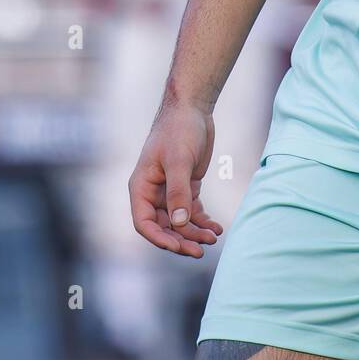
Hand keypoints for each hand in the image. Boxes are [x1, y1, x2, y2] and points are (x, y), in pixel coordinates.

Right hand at [129, 101, 223, 257]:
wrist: (192, 108)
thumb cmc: (179, 129)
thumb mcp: (179, 161)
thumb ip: (178, 192)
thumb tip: (179, 223)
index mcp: (141, 187)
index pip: (144, 223)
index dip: (159, 238)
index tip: (178, 246)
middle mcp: (153, 192)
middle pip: (164, 227)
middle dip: (181, 240)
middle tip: (200, 251)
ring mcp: (170, 191)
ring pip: (180, 222)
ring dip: (194, 232)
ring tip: (213, 238)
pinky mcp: (186, 186)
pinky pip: (192, 211)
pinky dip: (203, 221)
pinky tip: (217, 227)